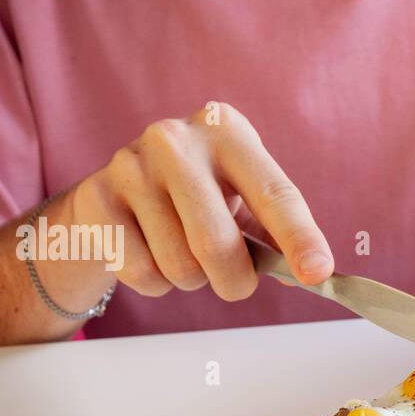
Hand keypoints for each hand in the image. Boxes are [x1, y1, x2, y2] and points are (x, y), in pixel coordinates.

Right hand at [68, 102, 332, 298]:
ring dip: (191, 279)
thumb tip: (314, 272)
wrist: (113, 195)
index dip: (299, 237)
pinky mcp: (96, 198)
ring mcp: (131, 166)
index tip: (318, 274)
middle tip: (235, 284)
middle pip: (218, 244)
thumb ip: (275, 232)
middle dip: (234, 281)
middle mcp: (177, 140)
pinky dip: (155, 283)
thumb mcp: (240, 198)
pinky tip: (148, 251)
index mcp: (228, 131)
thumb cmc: (197, 199)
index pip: (274, 193)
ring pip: (180, 266)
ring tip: (182, 251)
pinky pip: (142, 273)